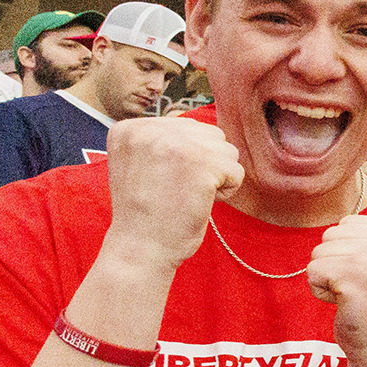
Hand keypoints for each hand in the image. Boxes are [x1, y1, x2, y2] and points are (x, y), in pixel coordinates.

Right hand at [103, 116, 242, 269]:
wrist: (140, 249)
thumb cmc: (146, 211)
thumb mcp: (139, 163)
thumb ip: (160, 138)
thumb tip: (190, 118)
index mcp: (130, 128)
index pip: (186, 127)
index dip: (186, 158)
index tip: (160, 181)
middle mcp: (150, 131)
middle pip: (210, 135)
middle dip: (206, 164)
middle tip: (177, 191)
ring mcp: (176, 145)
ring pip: (227, 151)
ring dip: (217, 177)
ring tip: (187, 196)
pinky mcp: (201, 165)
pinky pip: (236, 171)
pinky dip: (226, 191)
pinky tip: (200, 203)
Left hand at [309, 213, 366, 363]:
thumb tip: (348, 210)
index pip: (350, 222)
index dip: (349, 251)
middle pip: (332, 233)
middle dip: (335, 262)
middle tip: (360, 288)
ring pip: (320, 251)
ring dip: (327, 276)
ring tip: (352, 295)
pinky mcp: (354, 276)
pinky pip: (312, 270)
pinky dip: (319, 289)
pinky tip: (342, 303)